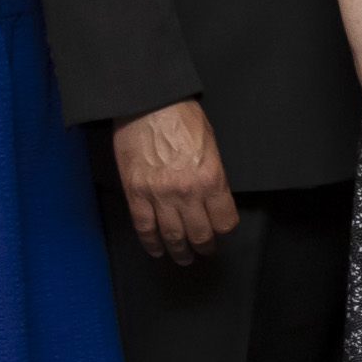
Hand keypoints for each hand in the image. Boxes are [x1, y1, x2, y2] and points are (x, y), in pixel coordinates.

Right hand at [114, 98, 236, 264]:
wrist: (147, 104)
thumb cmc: (180, 117)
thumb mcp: (211, 145)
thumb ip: (213, 176)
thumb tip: (214, 198)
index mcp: (211, 178)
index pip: (224, 221)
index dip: (225, 231)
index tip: (223, 233)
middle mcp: (187, 192)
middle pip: (200, 234)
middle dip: (205, 247)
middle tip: (205, 251)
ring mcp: (159, 195)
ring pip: (172, 236)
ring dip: (180, 251)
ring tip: (184, 257)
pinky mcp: (136, 193)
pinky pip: (144, 227)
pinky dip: (151, 243)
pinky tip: (157, 250)